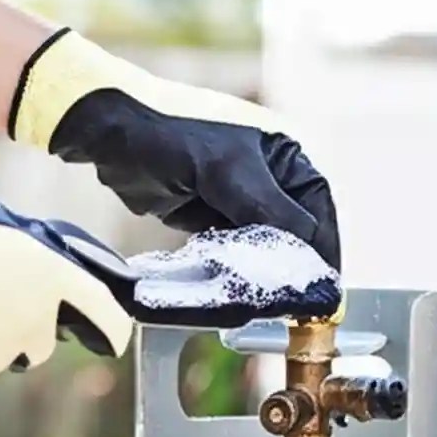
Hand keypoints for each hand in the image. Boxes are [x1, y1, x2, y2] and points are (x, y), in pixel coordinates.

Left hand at [7, 28, 340, 269]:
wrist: (113, 137)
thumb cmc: (172, 136)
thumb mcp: (226, 172)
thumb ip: (268, 210)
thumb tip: (307, 250)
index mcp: (285, 153)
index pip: (317, 206)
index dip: (323, 246)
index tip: (323, 282)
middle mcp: (270, 175)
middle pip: (296, 229)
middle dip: (296, 262)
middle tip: (298, 299)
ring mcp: (241, 198)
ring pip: (267, 242)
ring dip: (267, 268)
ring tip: (273, 299)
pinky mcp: (213, 216)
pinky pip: (237, 249)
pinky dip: (239, 267)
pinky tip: (241, 286)